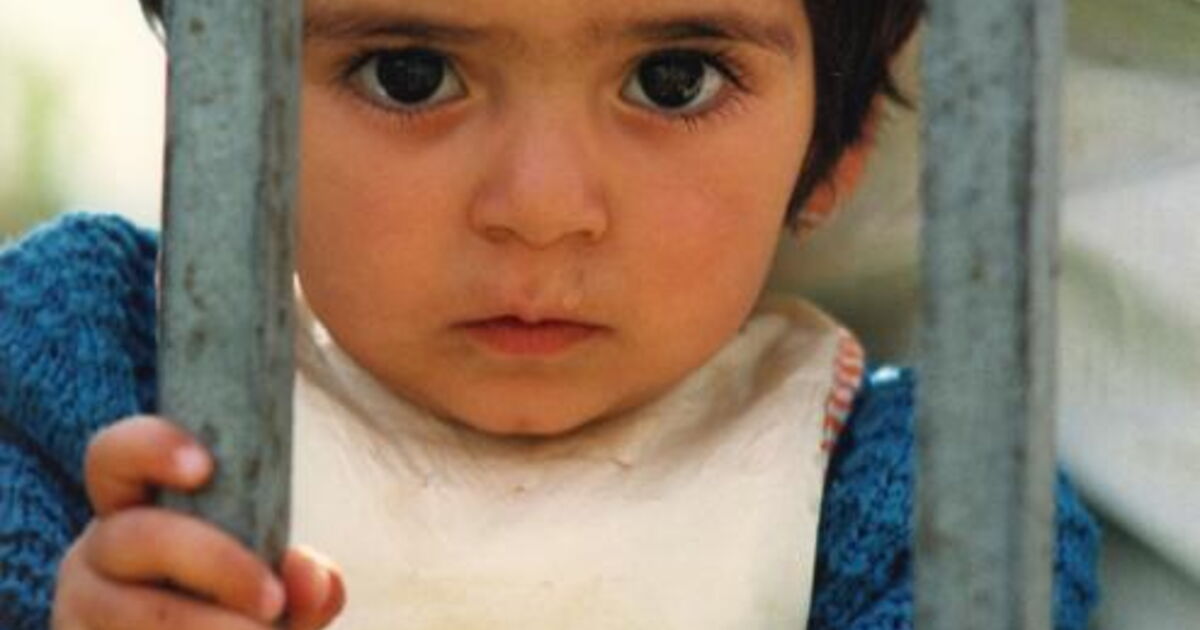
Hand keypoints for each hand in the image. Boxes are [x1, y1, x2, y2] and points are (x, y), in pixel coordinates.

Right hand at [52, 416, 344, 628]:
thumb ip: (302, 580)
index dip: (152, 448)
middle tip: (274, 600)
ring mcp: (83, 607)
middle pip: (141, 536)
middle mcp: (100, 552)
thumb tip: (313, 577)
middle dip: (218, 564)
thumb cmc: (240, 611)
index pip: (118, 455)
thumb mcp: (275, 589)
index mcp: (139, 507)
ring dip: (208, 626)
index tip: (205, 467)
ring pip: (140, 611)